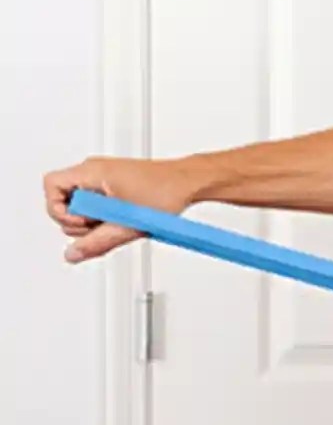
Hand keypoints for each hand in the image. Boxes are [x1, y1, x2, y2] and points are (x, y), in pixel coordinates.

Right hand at [43, 155, 206, 262]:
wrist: (189, 182)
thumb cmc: (167, 190)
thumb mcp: (128, 223)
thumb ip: (96, 242)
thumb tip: (73, 254)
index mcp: (92, 170)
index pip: (51, 185)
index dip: (60, 209)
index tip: (83, 222)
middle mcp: (94, 171)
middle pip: (64, 201)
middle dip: (81, 221)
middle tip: (107, 224)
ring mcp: (102, 179)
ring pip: (81, 207)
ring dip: (96, 222)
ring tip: (121, 221)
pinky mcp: (112, 187)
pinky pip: (96, 206)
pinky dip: (106, 218)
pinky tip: (124, 220)